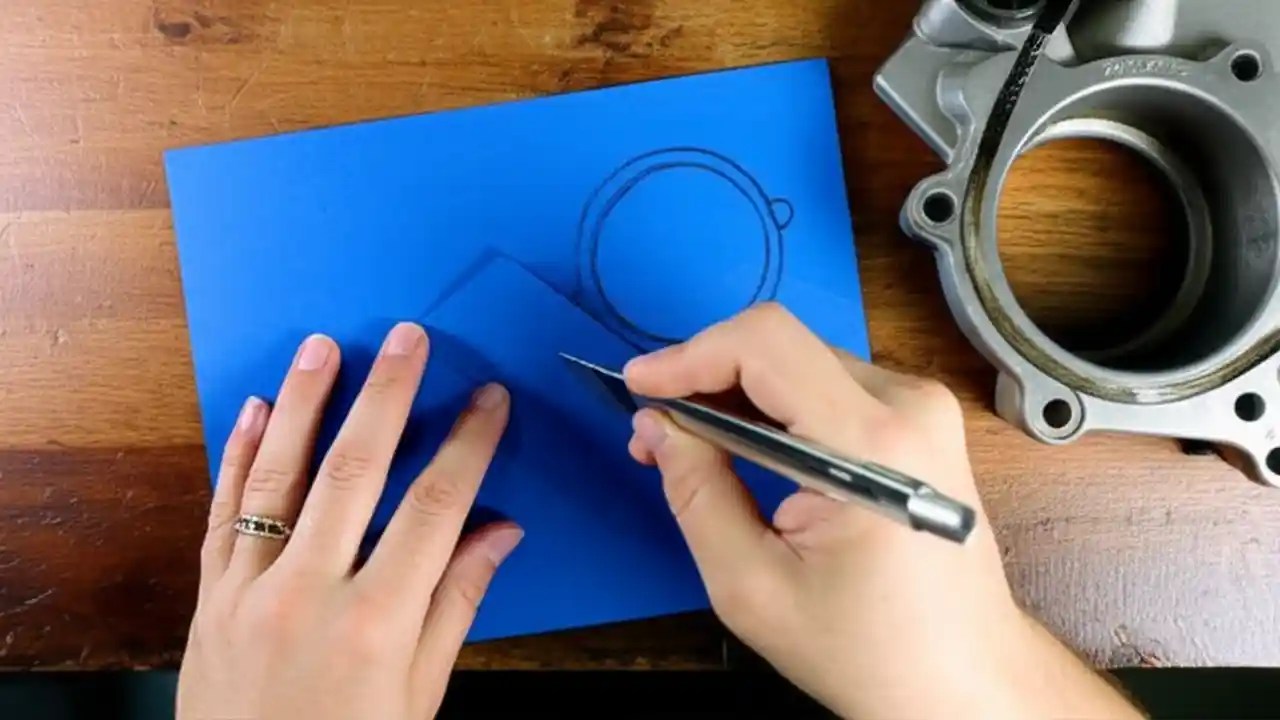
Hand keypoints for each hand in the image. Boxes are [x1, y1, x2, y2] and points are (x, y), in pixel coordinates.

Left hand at [178, 322, 521, 719]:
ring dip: (304, 405)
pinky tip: (256, 410)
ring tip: (324, 347)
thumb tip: (498, 531)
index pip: (434, 510)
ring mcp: (251, 594)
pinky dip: (239, 457)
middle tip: (407, 338)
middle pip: (355, 473)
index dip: (467, 447)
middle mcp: (310, 596)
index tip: (487, 400)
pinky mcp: (211, 600)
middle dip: (386, 397)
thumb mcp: (418, 696)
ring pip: (279, 478)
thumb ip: (455, 606)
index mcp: (376, 625)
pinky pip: (223, 514)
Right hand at [624, 304, 1140, 719]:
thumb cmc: (867, 651)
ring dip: (737, 394)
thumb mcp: (752, 586)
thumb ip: (696, 494)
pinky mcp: (921, 421)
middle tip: (655, 431)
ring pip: (802, 362)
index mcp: (874, 443)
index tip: (638, 385)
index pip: (767, 345)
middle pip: (783, 347)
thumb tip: (655, 426)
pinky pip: (830, 386)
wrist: (967, 679)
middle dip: (705, 377)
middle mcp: (909, 405)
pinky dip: (776, 408)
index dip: (690, 355)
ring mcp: (923, 408)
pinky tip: (744, 447)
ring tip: (692, 445)